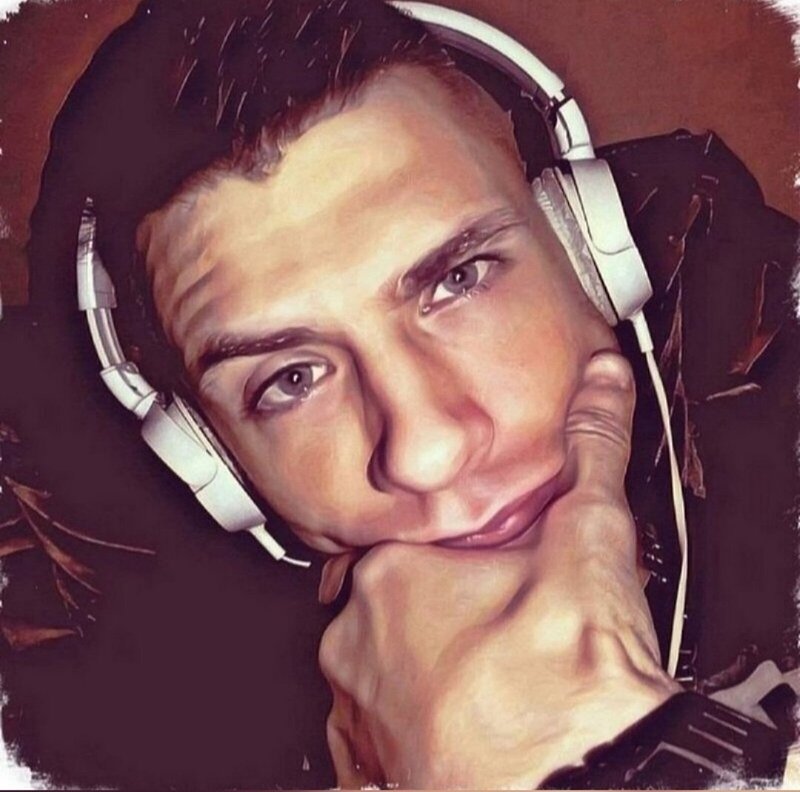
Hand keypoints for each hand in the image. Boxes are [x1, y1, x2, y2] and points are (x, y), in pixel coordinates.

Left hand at [318, 351, 680, 787]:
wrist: (577, 791)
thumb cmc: (568, 689)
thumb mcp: (588, 544)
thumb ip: (591, 453)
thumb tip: (602, 388)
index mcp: (392, 577)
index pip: (402, 536)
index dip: (447, 549)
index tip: (477, 569)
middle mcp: (354, 645)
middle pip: (388, 602)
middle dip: (435, 607)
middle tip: (494, 623)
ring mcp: (356, 715)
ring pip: (378, 666)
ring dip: (420, 666)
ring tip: (484, 677)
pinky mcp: (369, 774)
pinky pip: (375, 730)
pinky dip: (410, 719)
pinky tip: (460, 723)